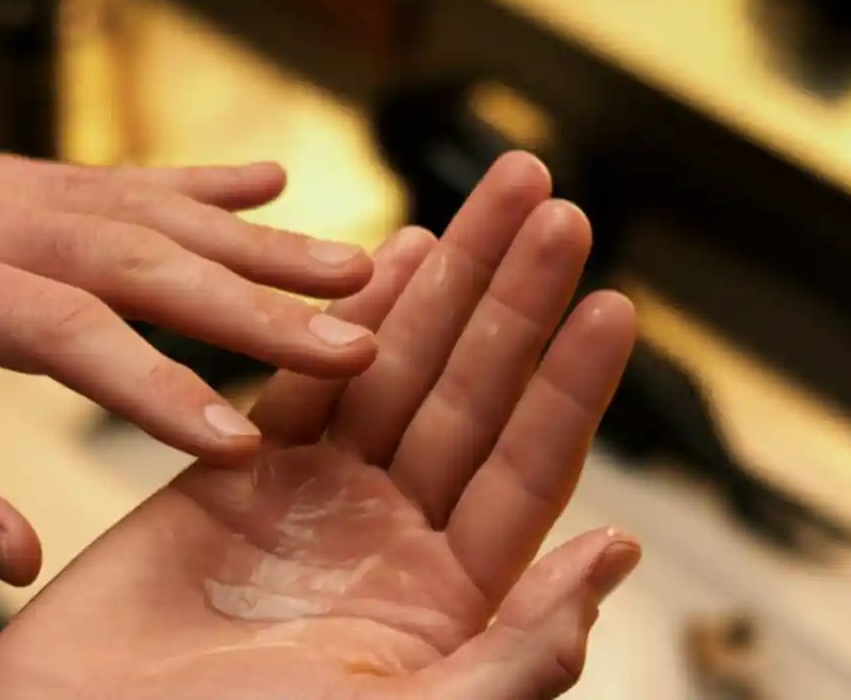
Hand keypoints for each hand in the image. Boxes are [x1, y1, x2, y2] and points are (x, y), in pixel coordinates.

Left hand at [0, 113, 377, 584]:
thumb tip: (18, 553)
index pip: (62, 333)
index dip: (157, 387)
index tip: (241, 442)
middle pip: (140, 260)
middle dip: (257, 306)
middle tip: (353, 342)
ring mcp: (7, 186)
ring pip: (155, 212)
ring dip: (260, 242)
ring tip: (354, 271)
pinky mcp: (23, 178)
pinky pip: (130, 178)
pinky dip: (208, 181)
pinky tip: (272, 182)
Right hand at [0, 153, 639, 698]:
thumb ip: (519, 650)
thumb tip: (615, 554)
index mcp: (443, 599)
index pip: (527, 469)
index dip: (570, 385)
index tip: (609, 304)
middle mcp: (389, 538)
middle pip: (472, 395)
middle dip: (515, 297)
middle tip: (556, 207)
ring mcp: (315, 500)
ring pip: (395, 367)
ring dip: (445, 281)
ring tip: (494, 201)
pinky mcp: (235, 474)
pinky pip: (303, 379)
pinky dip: (345, 316)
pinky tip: (392, 256)